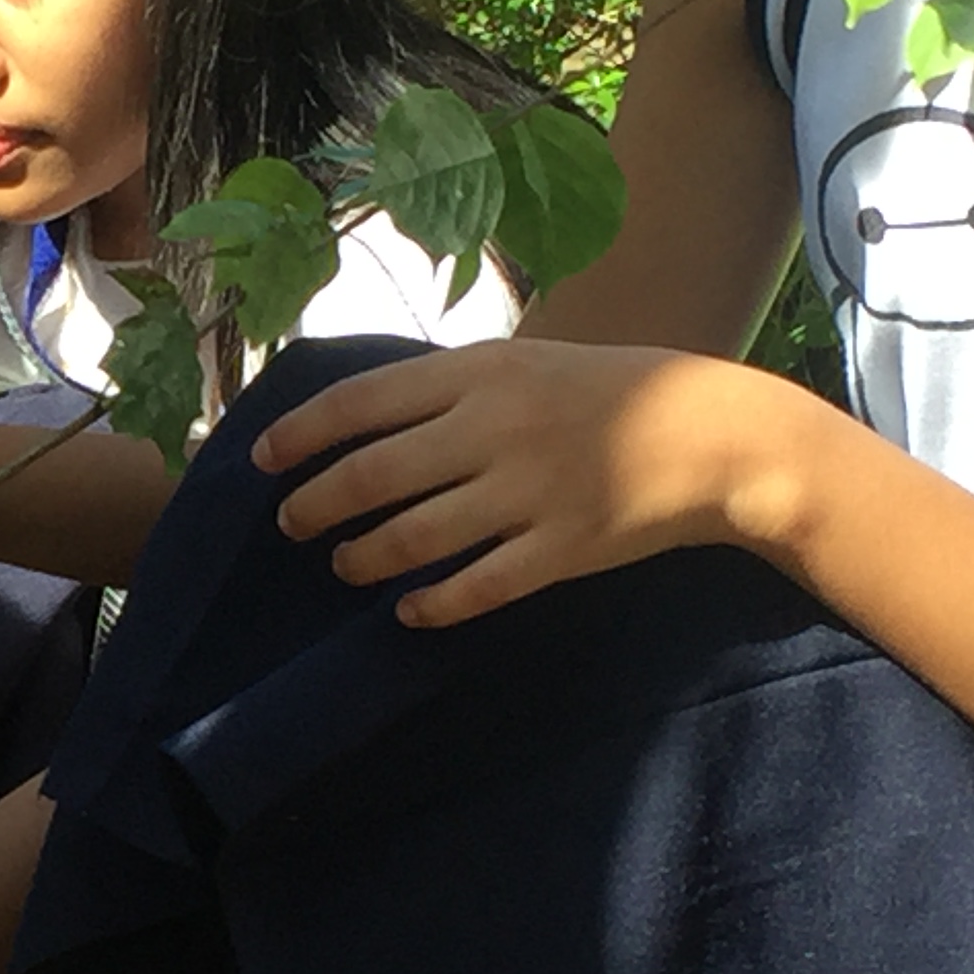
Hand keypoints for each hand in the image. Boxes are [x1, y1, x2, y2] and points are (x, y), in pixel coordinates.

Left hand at [250, 339, 810, 624]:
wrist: (713, 435)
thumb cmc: (608, 391)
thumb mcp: (525, 361)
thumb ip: (452, 387)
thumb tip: (363, 417)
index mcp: (481, 372)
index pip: (361, 403)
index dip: (300, 435)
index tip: (261, 460)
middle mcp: (496, 429)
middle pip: (373, 477)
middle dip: (316, 505)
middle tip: (291, 525)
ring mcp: (529, 493)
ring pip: (415, 539)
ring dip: (365, 557)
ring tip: (345, 564)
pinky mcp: (562, 550)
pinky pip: (478, 587)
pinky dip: (434, 605)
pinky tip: (410, 612)